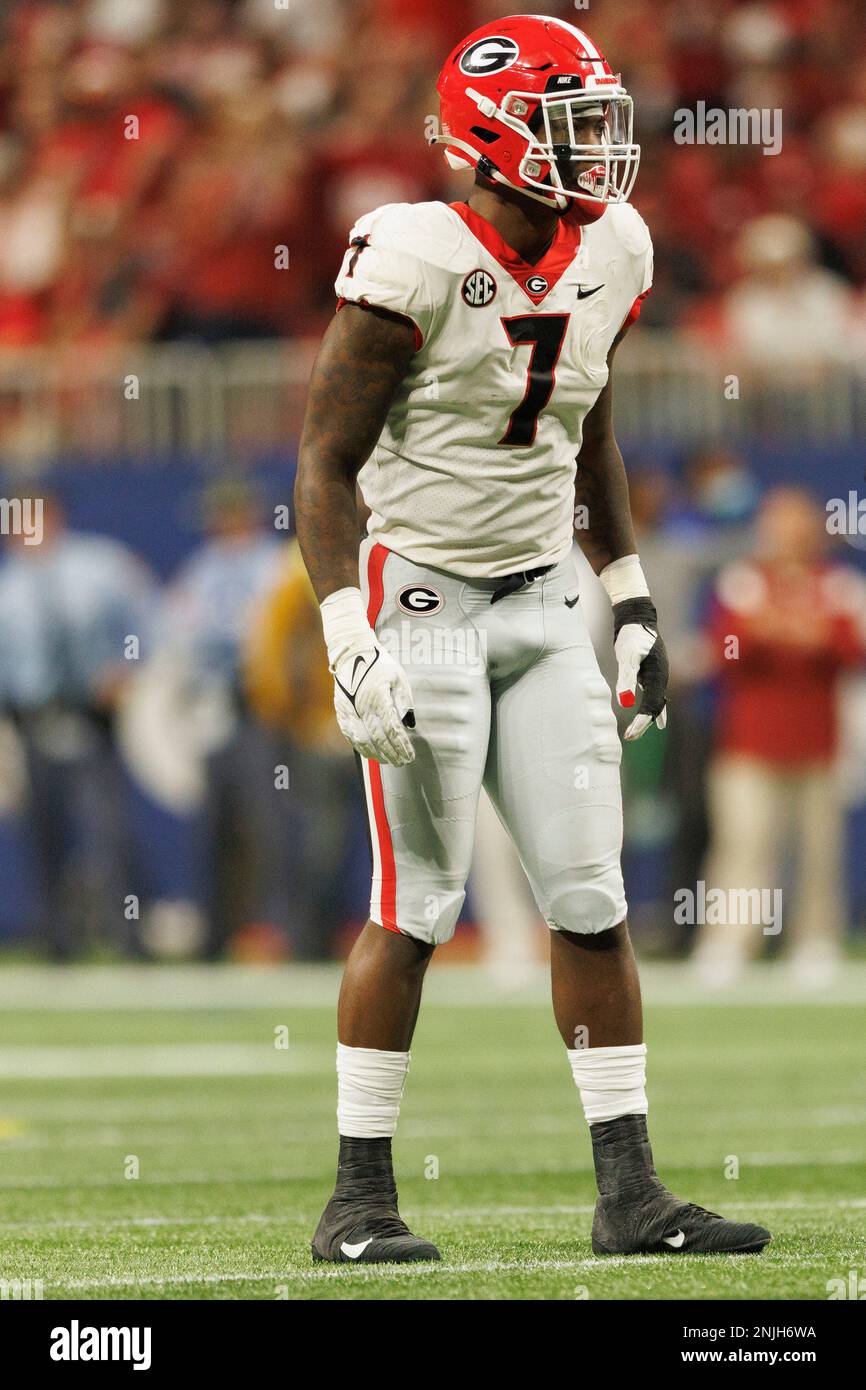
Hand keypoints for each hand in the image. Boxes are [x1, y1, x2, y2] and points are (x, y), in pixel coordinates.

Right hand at [332, 642, 415, 765]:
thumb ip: (404, 702)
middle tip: (401, 762)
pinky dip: (361, 747)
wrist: (351, 653)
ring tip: (388, 761)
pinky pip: (350, 735)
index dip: (401, 745)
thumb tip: (408, 725)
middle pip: (378, 738)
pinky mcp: (341, 712)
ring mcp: (350, 710)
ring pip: (362, 740)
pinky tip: (370, 753)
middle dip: (391, 753)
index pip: (392, 729)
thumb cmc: (378, 664)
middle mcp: (363, 706)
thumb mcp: (398, 677)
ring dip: (376, 754)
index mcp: (379, 697)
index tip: (410, 755)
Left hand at [612, 597, 668, 739]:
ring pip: (656, 701)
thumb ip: (626, 680)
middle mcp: (660, 677)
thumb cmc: (632, 635)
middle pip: (655, 706)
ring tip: (643, 730)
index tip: (630, 734)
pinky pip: (653, 694)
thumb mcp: (627, 658)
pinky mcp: (650, 672)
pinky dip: (651, 706)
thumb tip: (624, 703)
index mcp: (658, 676)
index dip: (641, 722)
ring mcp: (657, 674)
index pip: (652, 706)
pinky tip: (652, 714)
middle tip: (631, 737)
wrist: (636, 618)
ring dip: (648, 717)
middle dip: (643, 723)